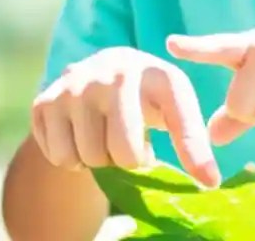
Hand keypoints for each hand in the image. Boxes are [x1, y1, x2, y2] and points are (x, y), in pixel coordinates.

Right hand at [31, 47, 220, 187]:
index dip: (180, 154)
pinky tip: (80, 135)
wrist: (101, 73)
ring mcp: (73, 85)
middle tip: (126, 143)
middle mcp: (110, 72)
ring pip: (87, 157)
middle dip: (126, 159)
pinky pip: (58, 156)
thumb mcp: (176, 110)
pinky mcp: (45, 101)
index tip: (197, 178)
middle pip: (121, 154)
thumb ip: (193, 144)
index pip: (172, 123)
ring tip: (104, 137)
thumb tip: (209, 183)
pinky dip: (70, 158)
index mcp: (151, 72)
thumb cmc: (147, 98)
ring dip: (97, 159)